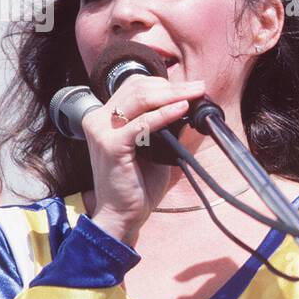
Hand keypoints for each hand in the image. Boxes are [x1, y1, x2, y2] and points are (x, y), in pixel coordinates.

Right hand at [80, 76, 204, 242]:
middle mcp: (99, 119)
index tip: (190, 88)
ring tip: (195, 93)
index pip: (134, 86)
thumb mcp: (152, 148)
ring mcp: (102, 131)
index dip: (163, 84)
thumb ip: (163, 126)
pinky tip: (182, 109)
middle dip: (173, 85)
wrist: (122, 214)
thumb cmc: (137, 184)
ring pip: (140, 98)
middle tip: (198, 87)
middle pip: (138, 87)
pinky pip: (143, 123)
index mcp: (105, 117)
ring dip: (172, 94)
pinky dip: (165, 114)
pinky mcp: (111, 145)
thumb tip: (188, 107)